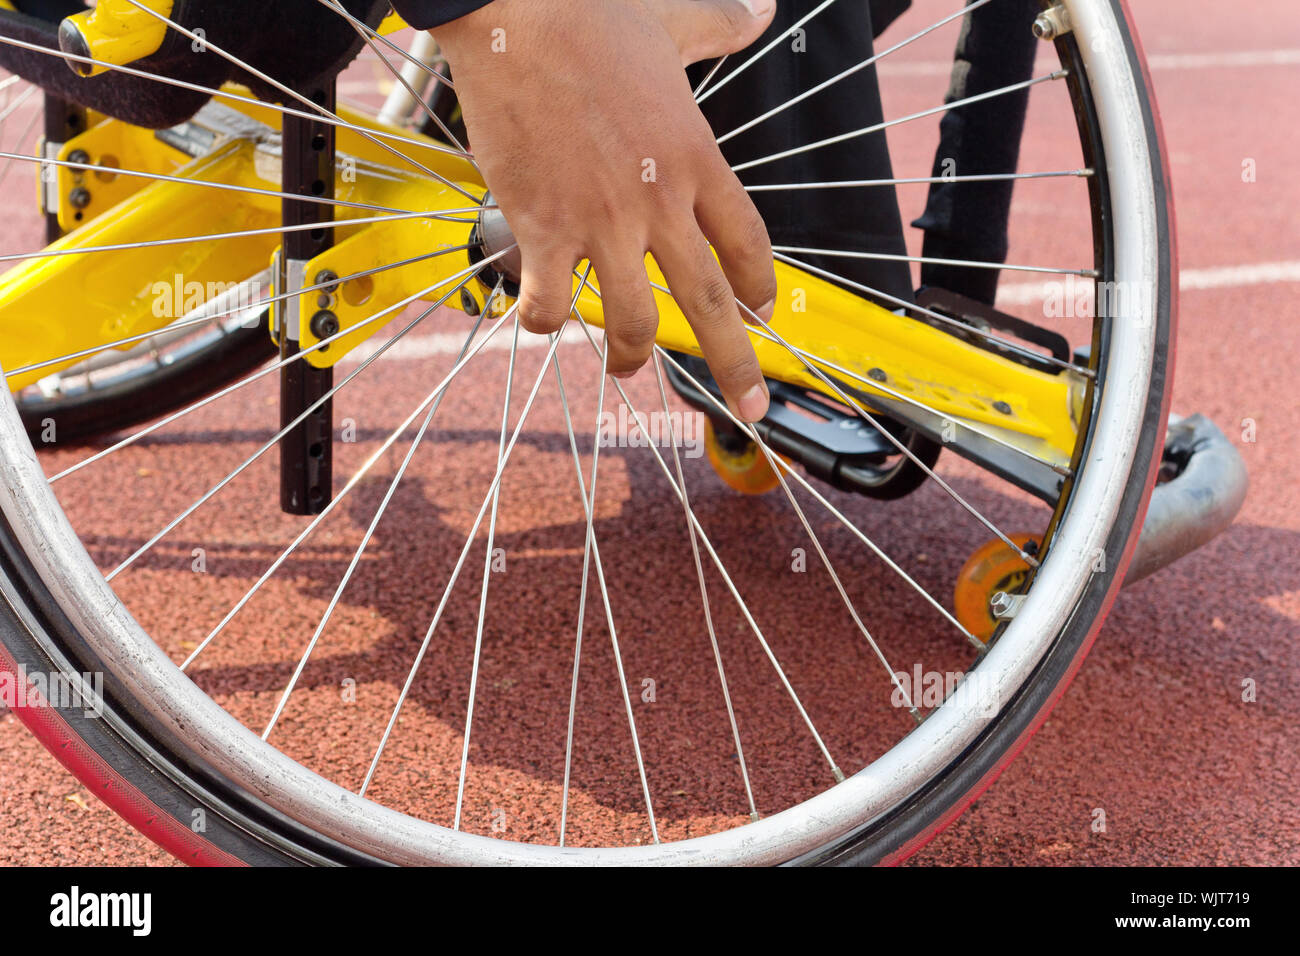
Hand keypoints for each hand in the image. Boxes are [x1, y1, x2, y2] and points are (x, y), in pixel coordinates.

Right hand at [435, 0, 777, 421]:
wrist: (517, 11)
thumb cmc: (590, 13)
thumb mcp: (673, 21)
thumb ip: (719, 25)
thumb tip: (759, 10)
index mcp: (698, 158)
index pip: (747, 245)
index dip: (759, 289)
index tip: (760, 313)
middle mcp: (660, 202)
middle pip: (711, 305)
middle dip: (736, 367)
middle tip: (751, 408)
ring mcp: (603, 222)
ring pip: (633, 320)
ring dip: (630, 354)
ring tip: (623, 366)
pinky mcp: (545, 228)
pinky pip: (551, 303)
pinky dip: (546, 321)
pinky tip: (541, 319)